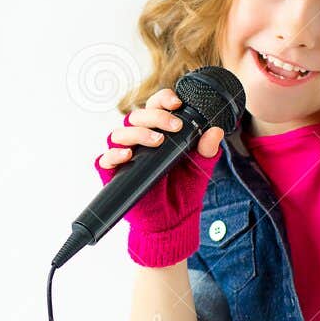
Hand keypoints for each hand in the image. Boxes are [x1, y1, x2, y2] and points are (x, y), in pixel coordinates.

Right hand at [94, 87, 227, 267]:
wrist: (172, 221)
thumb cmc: (183, 191)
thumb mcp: (199, 167)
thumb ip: (207, 149)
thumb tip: (215, 131)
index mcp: (158, 132)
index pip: (154, 107)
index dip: (162, 100)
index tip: (177, 103)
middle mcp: (139, 141)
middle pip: (136, 116)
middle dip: (155, 116)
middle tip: (175, 126)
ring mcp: (125, 157)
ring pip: (119, 133)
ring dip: (137, 132)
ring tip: (157, 141)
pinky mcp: (114, 174)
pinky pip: (105, 159)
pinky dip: (113, 154)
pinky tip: (128, 155)